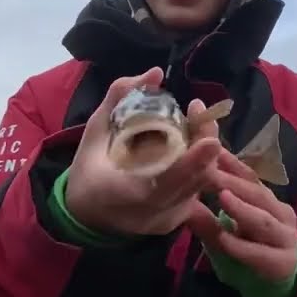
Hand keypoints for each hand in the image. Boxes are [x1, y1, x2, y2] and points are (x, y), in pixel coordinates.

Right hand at [64, 67, 223, 236]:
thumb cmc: (88, 170)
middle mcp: (148, 213)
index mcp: (121, 192)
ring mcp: (163, 221)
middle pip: (192, 182)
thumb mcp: (95, 131)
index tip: (210, 140)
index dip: (190, 163)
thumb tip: (155, 73)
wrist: (85, 215)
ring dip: (205, 154)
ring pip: (198, 187)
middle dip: (205, 145)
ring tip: (197, 125)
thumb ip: (121, 98)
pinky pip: (195, 193)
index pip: (164, 183)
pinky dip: (197, 168)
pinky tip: (191, 149)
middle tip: (200, 113)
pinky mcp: (173, 223)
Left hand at [187, 150, 296, 282]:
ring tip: (222, 197)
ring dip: (242, 208)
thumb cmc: (252, 249)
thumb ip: (207, 216)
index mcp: (269, 201)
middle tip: (210, 171)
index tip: (211, 149)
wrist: (280, 282)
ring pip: (263, 221)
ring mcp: (284, 238)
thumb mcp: (228, 230)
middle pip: (258, 194)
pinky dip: (241, 245)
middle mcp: (281, 214)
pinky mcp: (280, 263)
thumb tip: (180, 195)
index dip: (232, 163)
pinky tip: (224, 238)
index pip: (250, 178)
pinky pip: (260, 253)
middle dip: (234, 183)